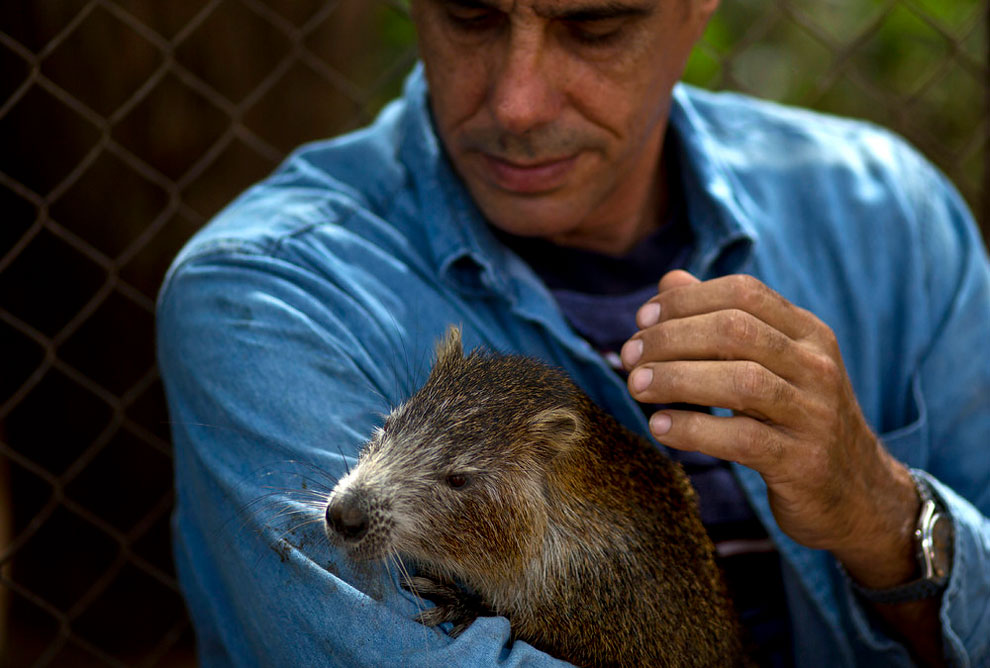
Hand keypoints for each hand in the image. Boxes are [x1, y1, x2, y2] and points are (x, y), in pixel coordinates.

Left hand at [620, 270, 918, 586]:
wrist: (859, 495)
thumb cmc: (798, 420)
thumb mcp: (771, 364)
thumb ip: (722, 320)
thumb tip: (670, 281)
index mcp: (808, 333)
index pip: (743, 292)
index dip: (686, 301)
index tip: (642, 320)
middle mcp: (816, 366)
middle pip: (735, 330)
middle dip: (671, 338)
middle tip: (629, 356)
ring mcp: (814, 414)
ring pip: (740, 381)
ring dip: (676, 379)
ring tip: (636, 387)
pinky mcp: (802, 462)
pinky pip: (742, 438)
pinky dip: (693, 429)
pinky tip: (660, 426)